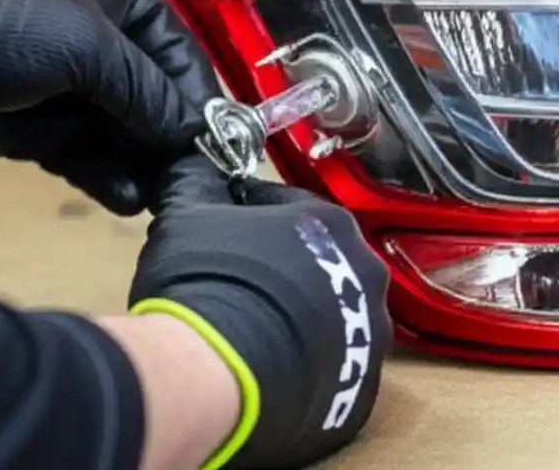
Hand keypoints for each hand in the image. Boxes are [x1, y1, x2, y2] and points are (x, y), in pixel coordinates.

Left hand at [0, 0, 219, 213]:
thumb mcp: (84, 49)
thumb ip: (145, 92)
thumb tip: (193, 131)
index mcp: (125, 9)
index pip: (186, 62)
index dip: (205, 104)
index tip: (226, 148)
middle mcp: (108, 50)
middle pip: (163, 106)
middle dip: (177, 144)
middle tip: (197, 186)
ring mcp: (77, 94)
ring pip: (130, 140)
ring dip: (147, 169)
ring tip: (163, 200)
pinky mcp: (47, 134)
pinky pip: (93, 162)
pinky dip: (111, 180)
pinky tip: (127, 199)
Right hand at [129, 156, 391, 468]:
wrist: (215, 375)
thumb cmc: (206, 281)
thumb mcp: (187, 215)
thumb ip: (198, 181)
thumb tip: (196, 164)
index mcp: (332, 225)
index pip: (287, 207)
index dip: (249, 216)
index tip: (222, 230)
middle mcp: (365, 276)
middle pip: (318, 264)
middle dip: (282, 270)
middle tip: (237, 285)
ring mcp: (370, 339)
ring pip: (332, 319)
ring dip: (299, 321)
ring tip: (252, 334)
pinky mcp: (360, 394)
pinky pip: (331, 372)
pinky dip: (306, 370)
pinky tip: (268, 372)